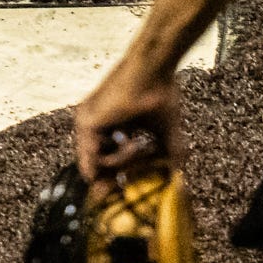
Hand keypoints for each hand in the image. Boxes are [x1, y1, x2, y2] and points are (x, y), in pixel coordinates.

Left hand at [75, 62, 182, 182]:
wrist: (153, 70)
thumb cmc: (160, 95)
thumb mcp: (165, 133)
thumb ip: (166, 158)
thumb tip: (175, 180)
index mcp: (108, 128)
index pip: (105, 163)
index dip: (117, 180)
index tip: (130, 192)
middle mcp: (94, 128)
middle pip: (97, 169)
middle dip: (118, 180)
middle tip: (134, 184)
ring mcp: (87, 126)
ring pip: (98, 168)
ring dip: (125, 165)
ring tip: (142, 146)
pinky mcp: (86, 124)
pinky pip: (97, 159)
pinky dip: (119, 158)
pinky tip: (135, 143)